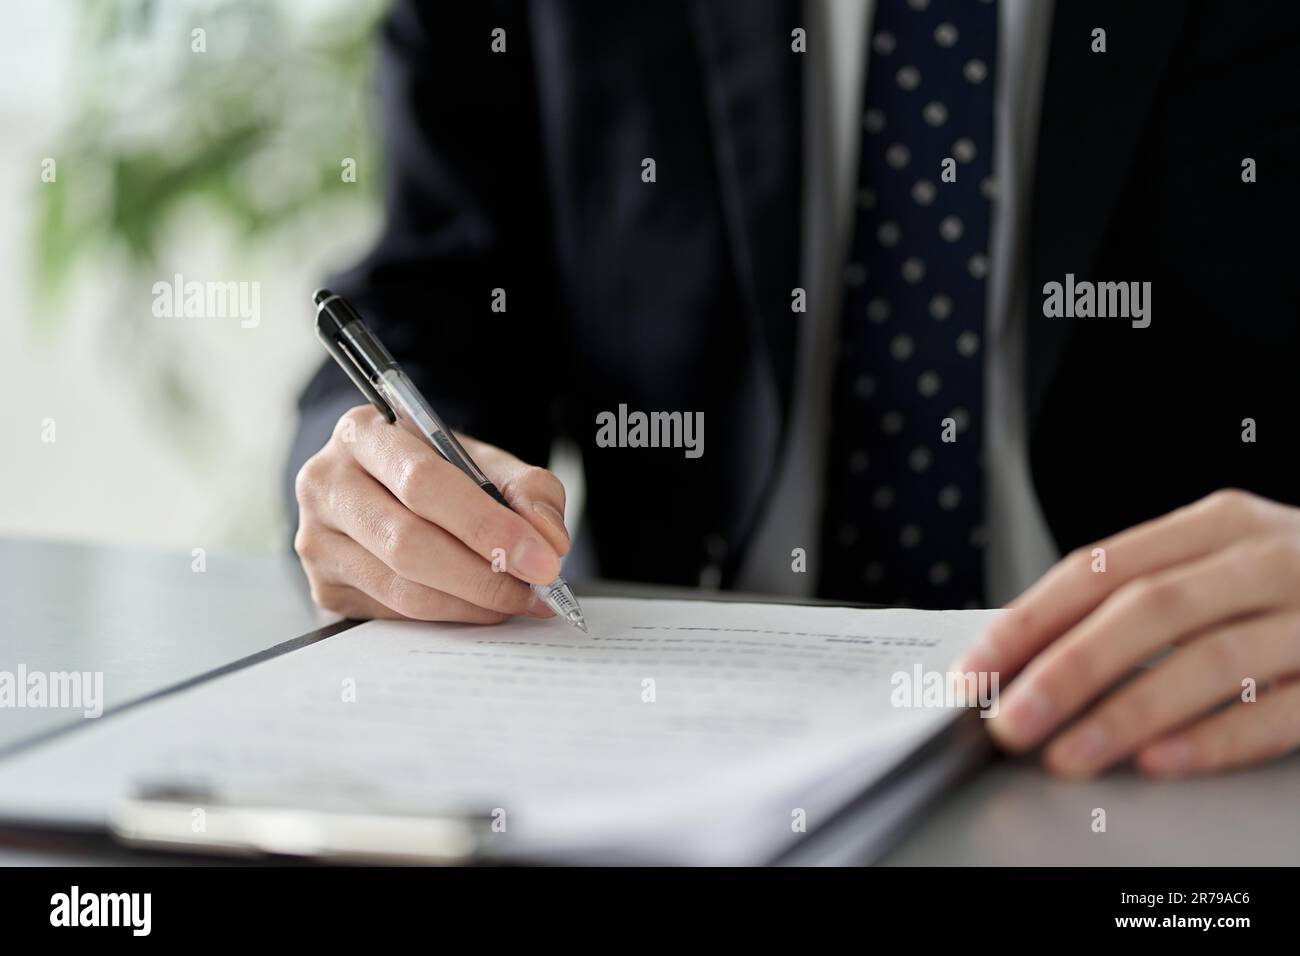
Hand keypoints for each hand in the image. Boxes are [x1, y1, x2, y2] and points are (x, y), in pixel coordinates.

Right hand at [294, 405, 569, 622]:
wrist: (381, 487)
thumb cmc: (435, 472)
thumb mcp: (483, 462)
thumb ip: (528, 490)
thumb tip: (549, 540)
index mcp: (362, 433)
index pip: (424, 483)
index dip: (487, 526)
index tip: (542, 558)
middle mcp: (326, 484)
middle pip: (408, 543)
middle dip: (485, 576)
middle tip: (536, 590)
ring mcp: (316, 541)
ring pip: (402, 589)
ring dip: (472, 603)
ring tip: (517, 600)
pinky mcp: (324, 588)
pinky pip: (395, 614)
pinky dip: (449, 616)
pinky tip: (480, 606)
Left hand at [957, 489, 1299, 777]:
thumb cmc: (1294, 582)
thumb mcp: (1222, 562)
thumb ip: (1142, 594)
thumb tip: (1029, 655)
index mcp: (1216, 524)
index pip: (1099, 567)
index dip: (1030, 621)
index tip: (977, 670)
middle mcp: (1266, 556)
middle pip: (1147, 609)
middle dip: (1066, 669)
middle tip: (1011, 720)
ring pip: (1209, 660)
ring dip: (1128, 712)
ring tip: (1068, 754)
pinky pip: (1281, 709)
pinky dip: (1216, 738)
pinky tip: (1162, 761)